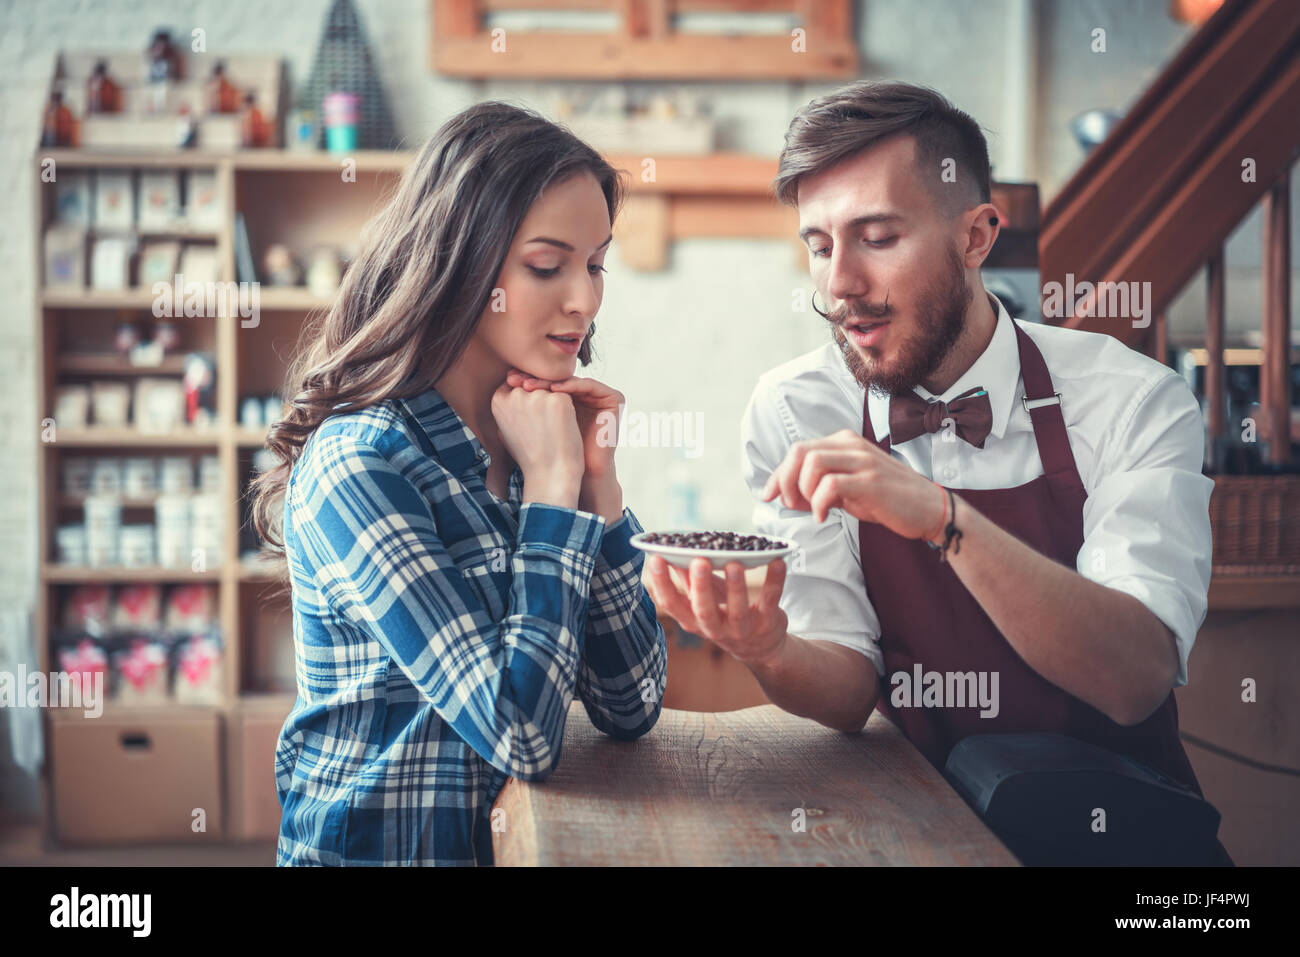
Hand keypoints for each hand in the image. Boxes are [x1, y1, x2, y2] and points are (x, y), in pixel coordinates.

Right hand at [490, 380, 583, 504]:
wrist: (549, 474)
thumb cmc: (530, 456)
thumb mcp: (506, 431)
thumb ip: (508, 408)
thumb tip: (512, 389)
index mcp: (498, 400)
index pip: (515, 385)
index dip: (527, 399)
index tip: (534, 417)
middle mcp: (515, 395)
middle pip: (534, 385)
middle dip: (542, 401)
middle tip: (546, 426)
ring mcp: (537, 396)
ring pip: (551, 389)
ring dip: (555, 405)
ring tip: (554, 429)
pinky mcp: (559, 400)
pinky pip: (566, 396)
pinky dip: (568, 411)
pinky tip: (565, 427)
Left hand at [506, 369, 624, 521]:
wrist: (572, 473)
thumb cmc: (551, 452)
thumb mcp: (533, 422)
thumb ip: (524, 404)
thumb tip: (502, 384)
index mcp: (570, 398)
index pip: (548, 382)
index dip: (528, 380)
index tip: (508, 381)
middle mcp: (586, 396)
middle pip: (559, 379)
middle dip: (536, 379)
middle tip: (517, 380)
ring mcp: (600, 397)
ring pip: (571, 381)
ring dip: (549, 381)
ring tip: (530, 386)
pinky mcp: (614, 399)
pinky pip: (590, 386)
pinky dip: (571, 386)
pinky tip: (553, 390)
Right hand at [645, 556, 788, 669]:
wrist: (762, 649)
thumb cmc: (727, 617)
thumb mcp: (705, 602)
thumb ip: (690, 580)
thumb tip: (671, 553)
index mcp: (694, 621)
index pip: (672, 604)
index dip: (661, 583)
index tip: (656, 559)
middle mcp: (715, 629)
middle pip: (703, 610)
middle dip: (700, 586)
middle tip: (698, 562)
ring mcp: (742, 629)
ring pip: (737, 610)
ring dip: (735, 587)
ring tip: (734, 564)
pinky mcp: (767, 623)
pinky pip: (770, 601)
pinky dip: (774, 581)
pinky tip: (777, 562)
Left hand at [761, 428, 946, 542]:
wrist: (929, 509)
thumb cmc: (887, 499)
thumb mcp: (849, 487)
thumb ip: (820, 484)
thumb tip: (785, 494)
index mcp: (844, 442)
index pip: (799, 449)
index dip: (778, 473)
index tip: (769, 495)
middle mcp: (852, 445)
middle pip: (800, 451)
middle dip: (785, 480)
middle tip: (789, 504)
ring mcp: (863, 461)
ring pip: (813, 463)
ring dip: (802, 491)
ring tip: (811, 510)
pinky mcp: (871, 481)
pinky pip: (831, 485)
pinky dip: (819, 503)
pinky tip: (824, 517)